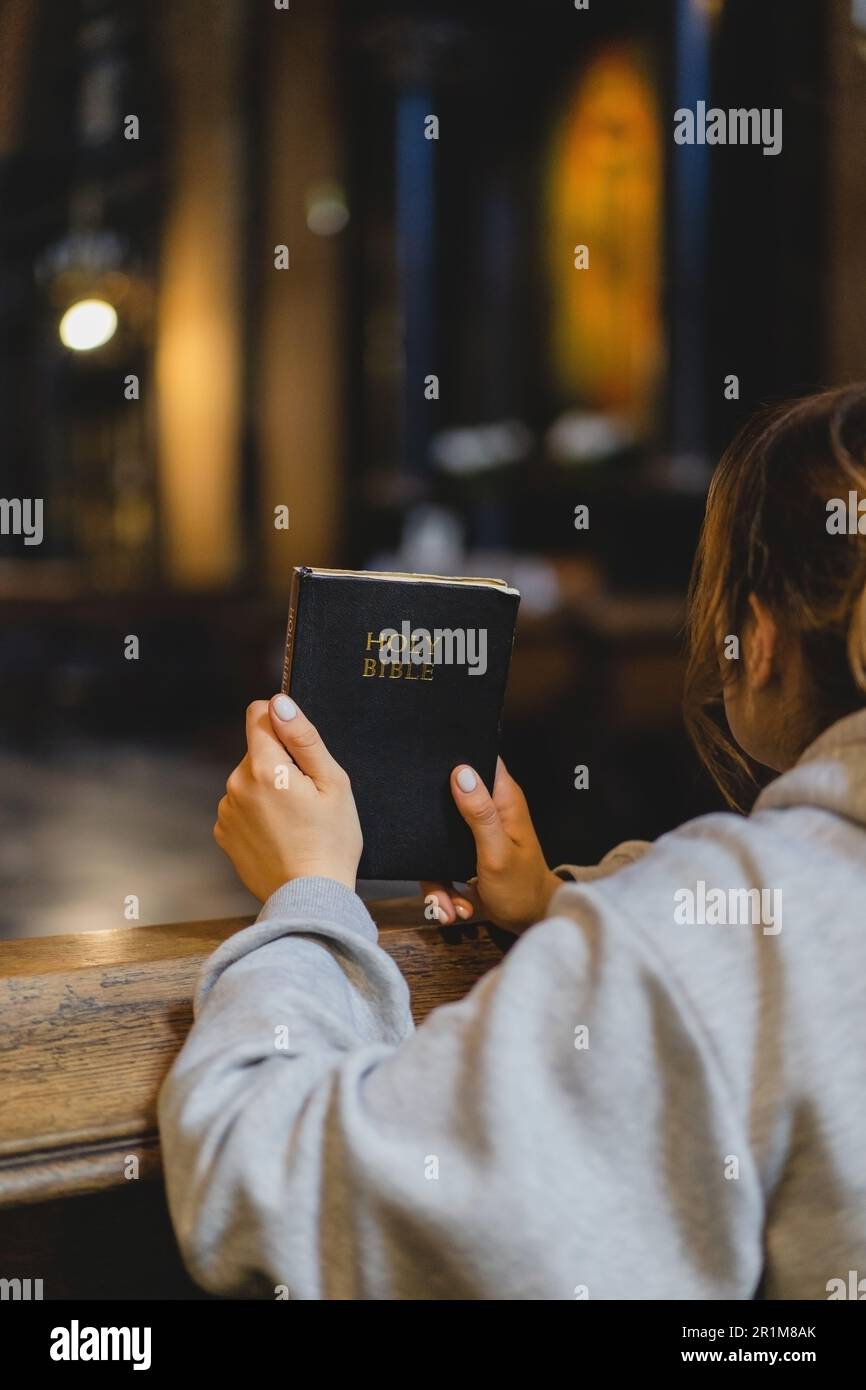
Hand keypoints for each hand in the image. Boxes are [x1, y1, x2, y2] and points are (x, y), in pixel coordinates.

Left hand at [214, 695, 362, 900]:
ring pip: (249, 779)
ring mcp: (227, 811)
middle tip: (308, 797)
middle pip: (257, 751)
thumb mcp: (333, 783)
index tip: (299, 748)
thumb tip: (279, 703)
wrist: (310, 898)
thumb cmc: (331, 843)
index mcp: (264, 768)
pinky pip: (241, 806)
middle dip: (280, 764)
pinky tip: (280, 835)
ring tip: (295, 821)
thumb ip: (303, 738)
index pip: (258, 715)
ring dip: (268, 790)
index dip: (282, 723)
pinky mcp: (224, 833)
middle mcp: (236, 785)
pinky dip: (258, 813)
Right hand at [420, 758, 560, 932]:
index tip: (431, 774)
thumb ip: (480, 814)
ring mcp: (475, 834)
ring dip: (437, 879)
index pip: (480, 760)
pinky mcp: (464, 856)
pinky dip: (443, 890)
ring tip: (448, 902)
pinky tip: (455, 907)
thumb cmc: (522, 888)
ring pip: (437, 839)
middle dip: (431, 830)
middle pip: (447, 798)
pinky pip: (439, 864)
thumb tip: (461, 772)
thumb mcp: (497, 853)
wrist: (529, 923)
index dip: (456, 759)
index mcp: (503, 800)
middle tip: (429, 855)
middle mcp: (489, 811)